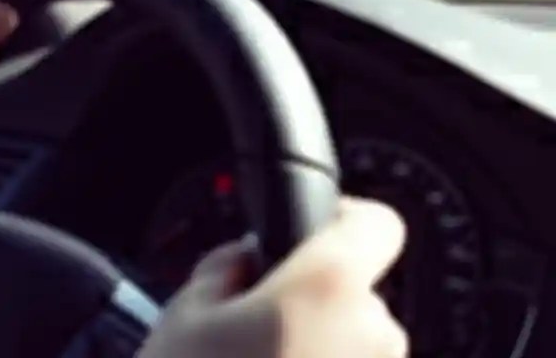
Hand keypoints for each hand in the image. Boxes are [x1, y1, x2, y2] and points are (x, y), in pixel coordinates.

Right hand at [140, 197, 407, 357]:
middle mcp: (374, 335)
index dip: (343, 218)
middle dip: (311, 300)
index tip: (310, 230)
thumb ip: (227, 267)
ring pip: (355, 343)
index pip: (377, 222)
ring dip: (318, 346)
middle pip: (355, 291)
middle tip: (254, 326)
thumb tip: (245, 261)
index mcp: (328, 288)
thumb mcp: (185, 313)